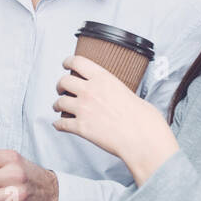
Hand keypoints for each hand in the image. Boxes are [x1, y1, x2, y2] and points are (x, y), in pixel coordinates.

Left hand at [53, 55, 177, 184]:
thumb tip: (115, 95)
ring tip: (59, 108)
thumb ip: (115, 90)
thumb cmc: (143, 118)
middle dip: (60, 85)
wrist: (142, 138)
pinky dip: (58, 124)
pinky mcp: (80, 127)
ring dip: (57, 105)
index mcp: (103, 78)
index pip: (78, 62)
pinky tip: (59, 125)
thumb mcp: (129, 92)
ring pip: (59, 102)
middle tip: (62, 90)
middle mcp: (89, 91)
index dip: (68, 62)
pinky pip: (61, 123)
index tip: (66, 64)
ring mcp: (83, 109)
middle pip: (63, 81)